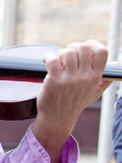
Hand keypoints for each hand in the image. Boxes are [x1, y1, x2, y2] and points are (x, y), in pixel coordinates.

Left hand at [32, 40, 109, 162]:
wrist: (57, 119)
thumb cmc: (75, 103)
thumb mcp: (95, 92)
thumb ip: (106, 78)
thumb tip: (117, 64)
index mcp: (96, 77)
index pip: (102, 51)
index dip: (92, 44)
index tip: (83, 47)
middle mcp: (85, 77)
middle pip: (83, 48)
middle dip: (73, 47)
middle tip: (66, 55)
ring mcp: (69, 79)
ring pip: (67, 52)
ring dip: (60, 53)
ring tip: (57, 61)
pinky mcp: (54, 81)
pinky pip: (53, 59)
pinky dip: (48, 56)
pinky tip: (47, 60)